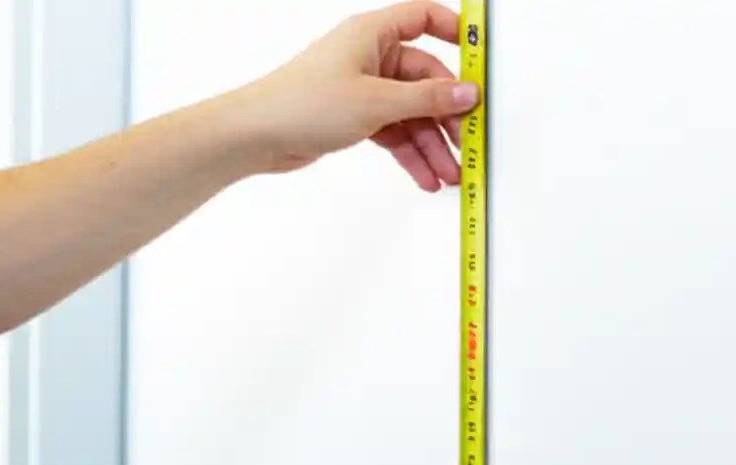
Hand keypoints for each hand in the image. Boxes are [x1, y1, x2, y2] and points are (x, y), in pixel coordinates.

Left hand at [242, 1, 479, 190]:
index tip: (480, 58)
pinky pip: (393, 132)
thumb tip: (466, 93)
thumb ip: (427, 99)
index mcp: (373, 34)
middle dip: (446, 117)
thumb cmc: (301, 103)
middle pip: (425, 80)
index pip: (424, 18)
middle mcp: (370, 57)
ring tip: (447, 175)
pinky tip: (424, 176)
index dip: (455, 32)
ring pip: (410, 114)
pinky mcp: (354, 117)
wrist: (256, 135)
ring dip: (430, 145)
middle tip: (467, 144)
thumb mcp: (377, 102)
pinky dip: (409, 153)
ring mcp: (362, 89)